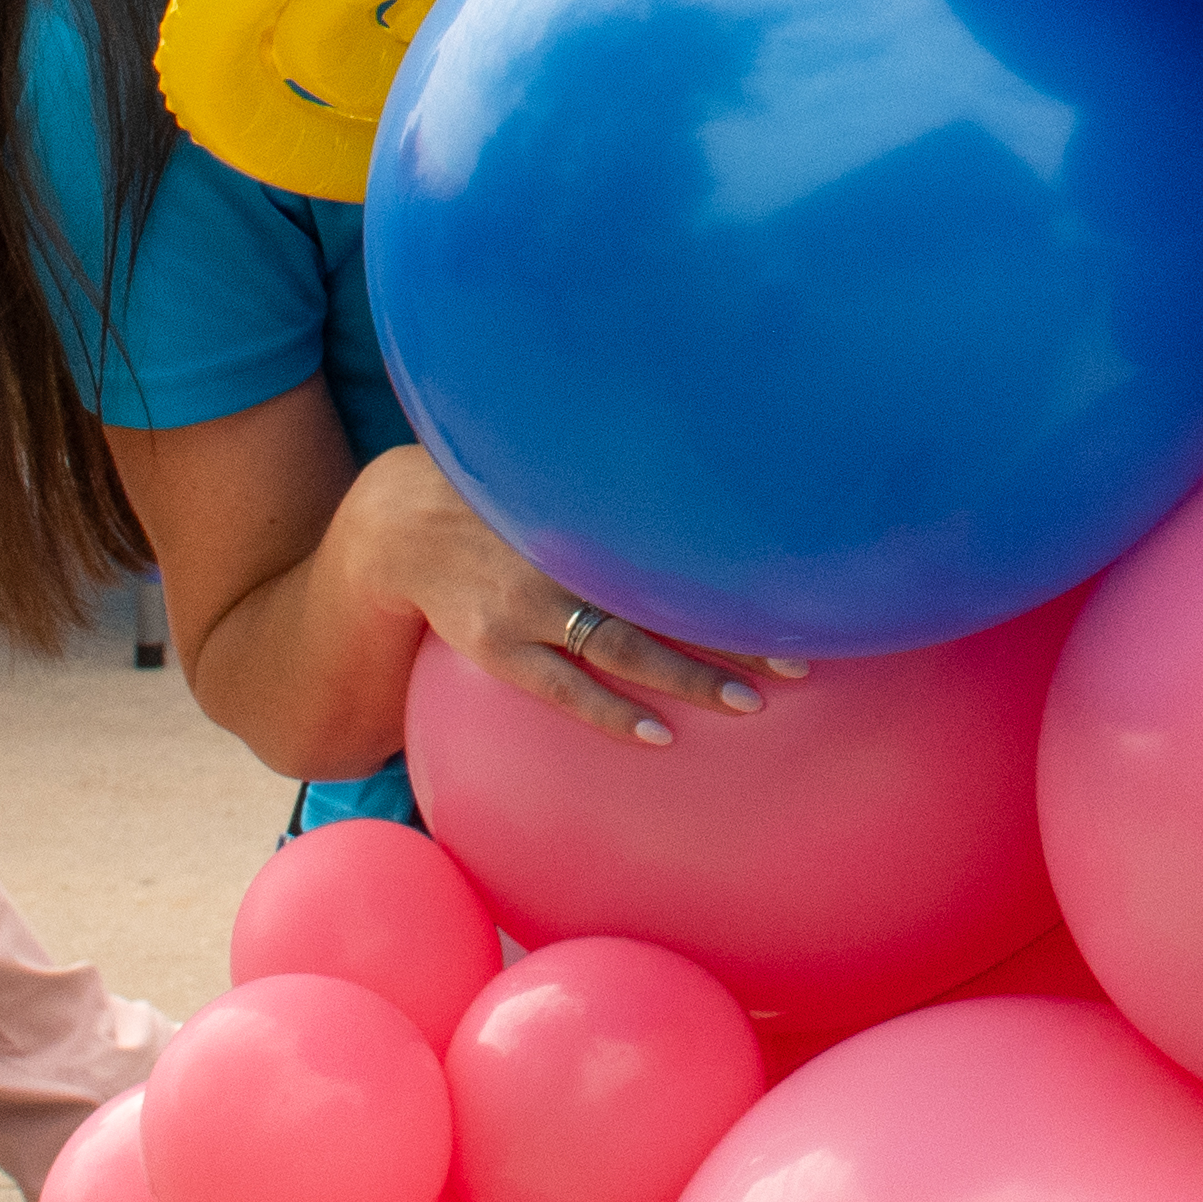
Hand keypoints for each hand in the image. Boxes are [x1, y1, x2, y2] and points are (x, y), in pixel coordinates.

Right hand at [345, 447, 799, 749]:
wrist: (402, 525)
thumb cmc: (500, 500)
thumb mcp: (556, 472)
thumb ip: (621, 479)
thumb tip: (705, 467)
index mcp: (592, 510)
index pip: (682, 542)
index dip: (738, 568)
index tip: (795, 592)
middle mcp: (569, 554)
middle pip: (668, 596)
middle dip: (735, 630)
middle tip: (800, 662)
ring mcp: (531, 603)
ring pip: (625, 646)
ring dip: (690, 676)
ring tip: (749, 705)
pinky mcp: (497, 646)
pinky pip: (563, 687)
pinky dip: (611, 711)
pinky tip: (659, 735)